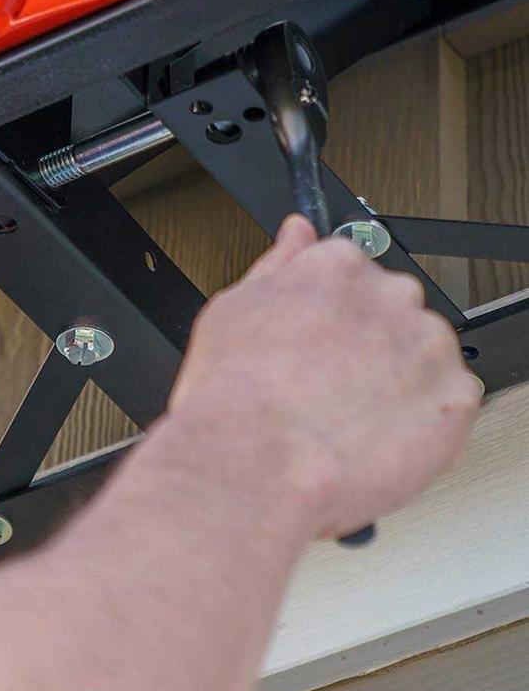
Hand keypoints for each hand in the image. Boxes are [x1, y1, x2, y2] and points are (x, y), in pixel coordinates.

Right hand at [167, 215, 480, 539]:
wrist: (260, 458)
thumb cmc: (237, 392)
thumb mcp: (233, 308)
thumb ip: (276, 264)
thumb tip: (295, 232)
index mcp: (337, 267)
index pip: (351, 273)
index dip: (331, 314)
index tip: (319, 340)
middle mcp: (390, 295)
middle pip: (392, 311)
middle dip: (368, 344)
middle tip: (329, 383)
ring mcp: (427, 345)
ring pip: (424, 357)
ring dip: (398, 381)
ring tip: (348, 416)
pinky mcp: (456, 397)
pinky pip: (450, 404)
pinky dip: (421, 422)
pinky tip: (374, 435)